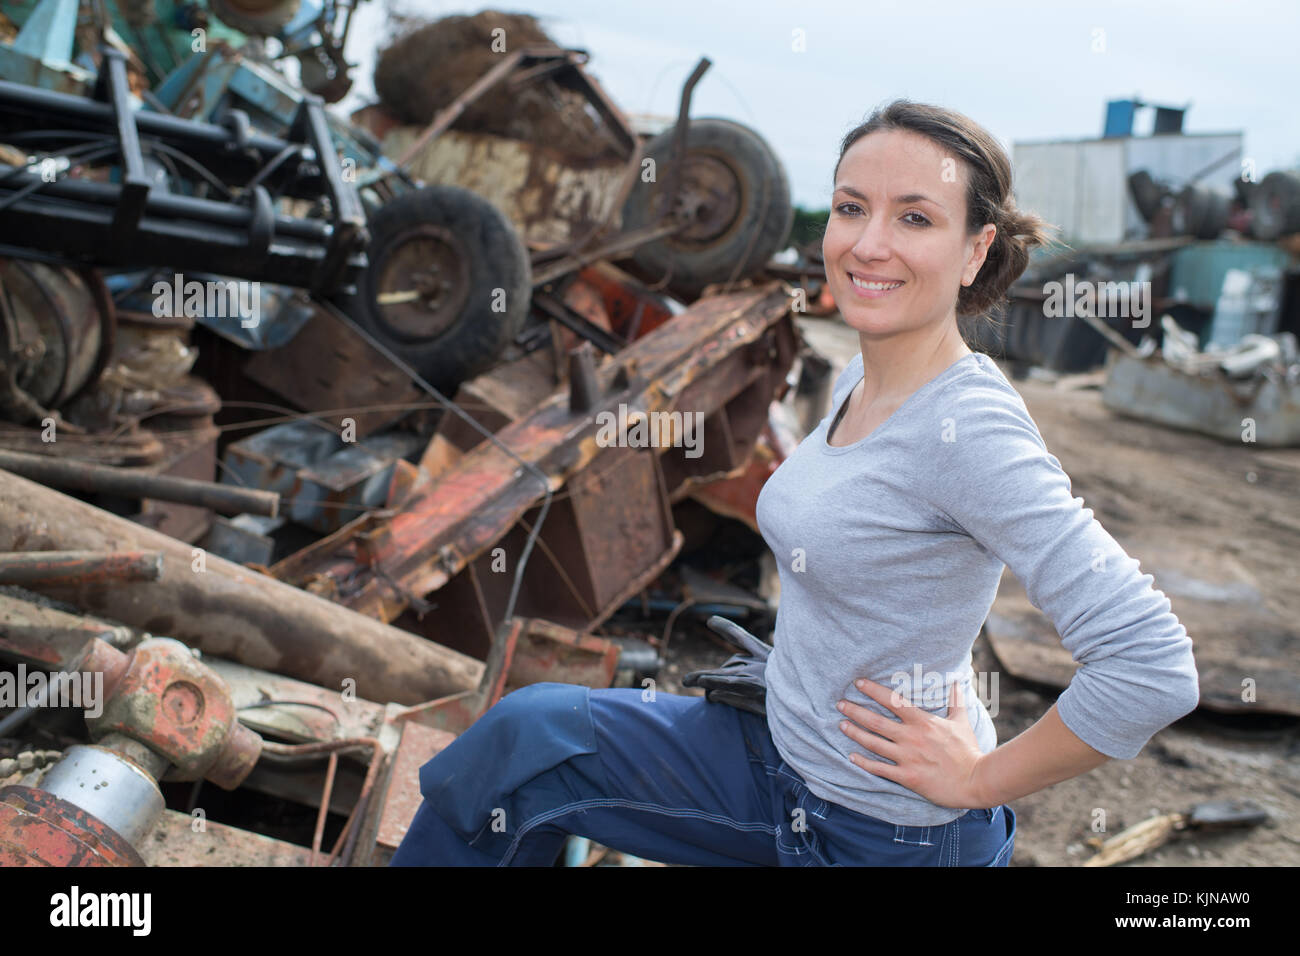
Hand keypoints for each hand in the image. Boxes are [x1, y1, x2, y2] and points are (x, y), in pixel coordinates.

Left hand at [837, 678, 988, 808]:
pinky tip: (851, 756)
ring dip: (855, 733)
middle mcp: (911, 737)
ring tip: (840, 725)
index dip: (873, 691)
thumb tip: (956, 681)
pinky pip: (880, 768)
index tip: (858, 683)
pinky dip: (864, 762)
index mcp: (923, 722)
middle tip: (839, 703)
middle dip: (855, 711)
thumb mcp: (961, 721)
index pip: (893, 701)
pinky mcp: (907, 777)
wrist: (976, 780)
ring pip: (874, 743)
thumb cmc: (968, 750)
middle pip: (876, 721)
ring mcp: (908, 757)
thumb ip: (955, 701)